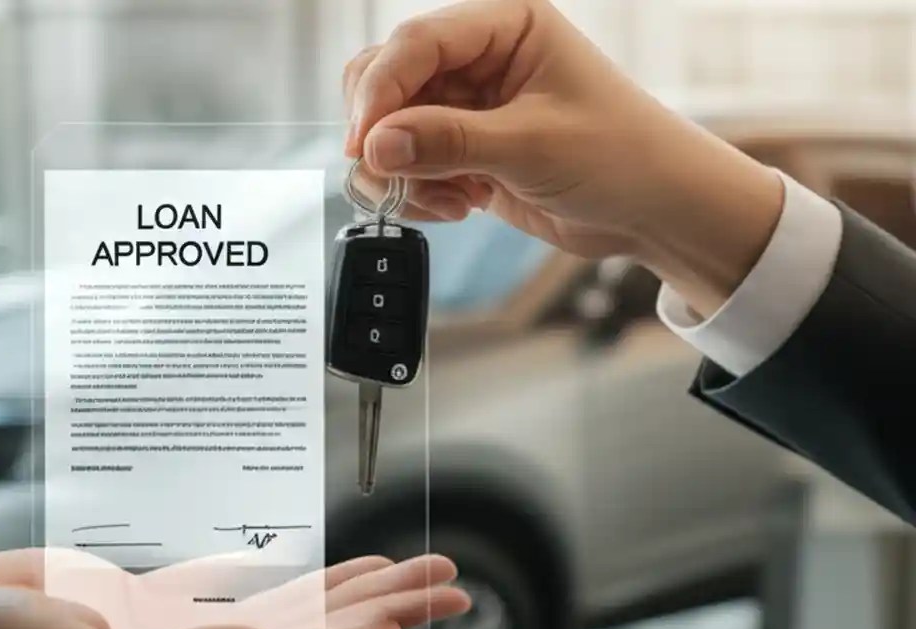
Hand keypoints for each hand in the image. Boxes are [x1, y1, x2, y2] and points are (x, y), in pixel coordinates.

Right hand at [343, 0, 784, 314]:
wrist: (655, 210)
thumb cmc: (621, 157)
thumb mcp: (533, 146)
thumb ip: (449, 142)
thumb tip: (375, 147)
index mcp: (505, 26)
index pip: (415, 43)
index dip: (380, 93)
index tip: (364, 145)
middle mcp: (480, 58)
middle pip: (386, 78)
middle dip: (383, 133)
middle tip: (392, 176)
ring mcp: (468, 105)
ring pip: (389, 126)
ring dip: (400, 170)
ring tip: (445, 199)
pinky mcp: (463, 149)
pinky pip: (407, 164)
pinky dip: (417, 191)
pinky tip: (458, 205)